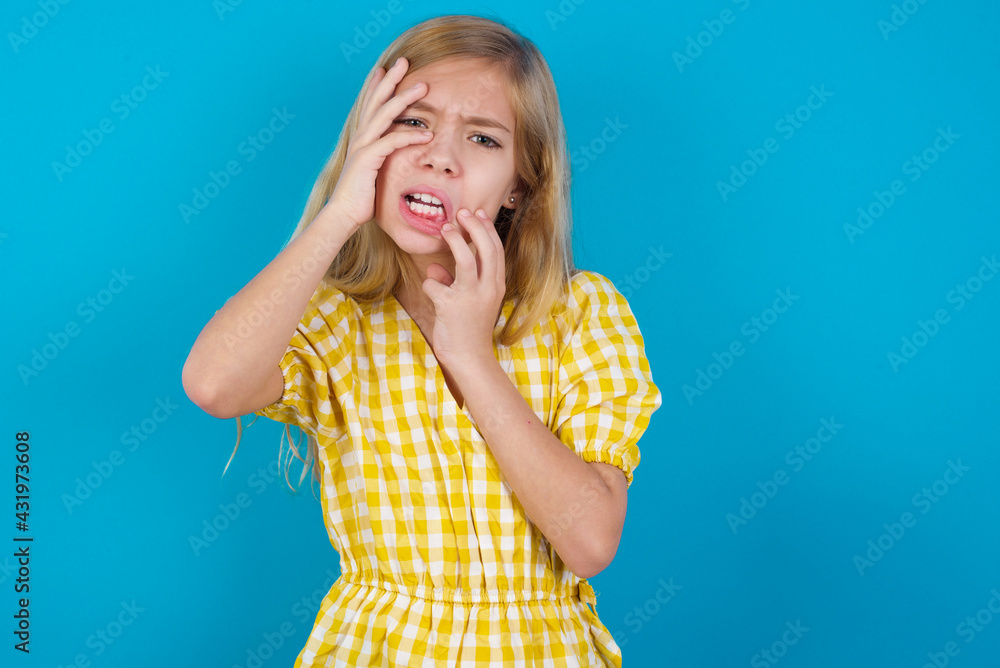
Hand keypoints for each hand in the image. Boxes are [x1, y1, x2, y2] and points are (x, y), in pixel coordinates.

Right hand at [324, 57, 432, 229]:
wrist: (344, 214)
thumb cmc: (360, 197)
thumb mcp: (373, 172)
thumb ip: (381, 158)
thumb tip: (393, 153)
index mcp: (361, 138)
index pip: (370, 105)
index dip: (377, 85)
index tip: (386, 68)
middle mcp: (360, 137)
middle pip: (376, 101)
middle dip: (391, 80)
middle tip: (404, 61)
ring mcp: (363, 146)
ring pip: (385, 114)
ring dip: (405, 98)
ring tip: (423, 86)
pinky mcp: (368, 158)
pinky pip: (392, 141)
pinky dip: (410, 135)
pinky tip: (427, 133)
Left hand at [421, 207, 505, 367]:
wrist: (469, 358)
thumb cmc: (468, 328)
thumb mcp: (468, 302)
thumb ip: (453, 282)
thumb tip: (435, 267)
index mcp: (496, 285)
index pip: (496, 250)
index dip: (487, 228)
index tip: (478, 213)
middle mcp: (488, 288)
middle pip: (487, 248)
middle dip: (474, 225)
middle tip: (462, 212)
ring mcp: (471, 297)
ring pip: (466, 259)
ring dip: (455, 240)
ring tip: (445, 228)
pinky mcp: (452, 306)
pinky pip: (435, 285)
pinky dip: (430, 281)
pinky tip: (431, 285)